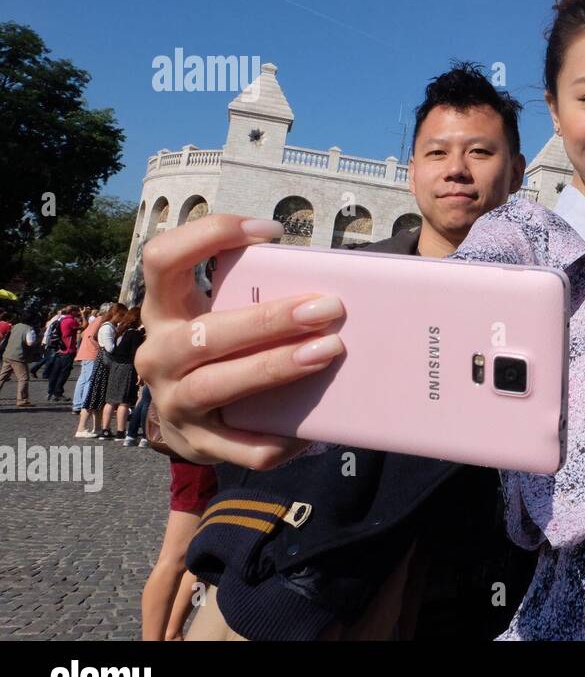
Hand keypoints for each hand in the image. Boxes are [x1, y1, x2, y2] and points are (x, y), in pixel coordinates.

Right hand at [135, 214, 346, 468]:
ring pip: (218, 385)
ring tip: (327, 351)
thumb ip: (252, 292)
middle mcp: (159, 355)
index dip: (208, 236)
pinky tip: (314, 427)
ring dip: (275, 367)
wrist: (189, 423)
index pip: (162, 258)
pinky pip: (241, 445)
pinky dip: (279, 436)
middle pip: (206, 334)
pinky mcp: (198, 444)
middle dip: (269, 319)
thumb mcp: (219, 314)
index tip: (270, 231)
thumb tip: (333, 273)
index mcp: (164, 310)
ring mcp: (174, 403)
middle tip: (327, 308)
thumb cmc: (221, 350)